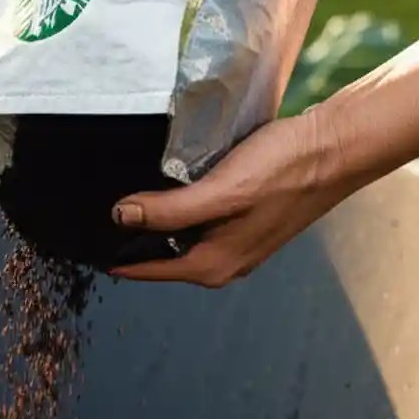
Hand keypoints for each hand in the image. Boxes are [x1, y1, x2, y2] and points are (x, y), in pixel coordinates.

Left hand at [108, 108, 363, 287]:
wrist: (334, 149)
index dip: (115, 254)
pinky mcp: (245, 220)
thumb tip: (120, 218)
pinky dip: (177, 208)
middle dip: (131, 237)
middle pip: (161, 255)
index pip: (146, 269)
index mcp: (212, 265)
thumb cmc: (281, 170)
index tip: (84, 241)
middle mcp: (223, 262)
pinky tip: (165, 185)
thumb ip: (169, 210)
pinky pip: (197, 221)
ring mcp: (236, 242)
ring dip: (154, 220)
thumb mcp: (218, 191)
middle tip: (95, 211)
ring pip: (179, 236)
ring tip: (122, 196)